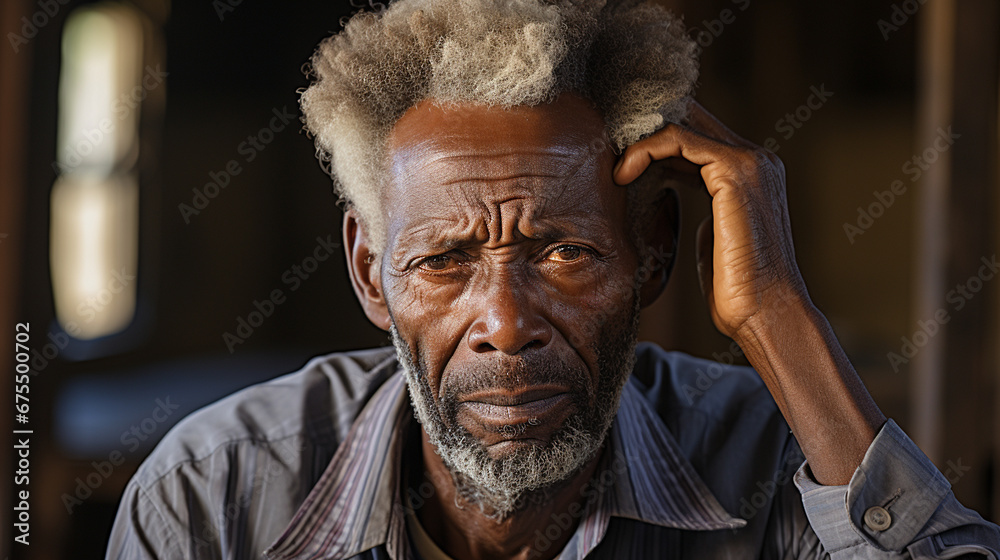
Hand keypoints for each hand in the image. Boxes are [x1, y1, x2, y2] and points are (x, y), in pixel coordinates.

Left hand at [613, 101, 806, 339]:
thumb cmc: (736, 289)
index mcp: (752, 174)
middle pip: (691, 119)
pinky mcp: (736, 172)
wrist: (763, 312)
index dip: (654, 142)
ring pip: (682, 124)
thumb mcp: (712, 237)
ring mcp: (750, 163)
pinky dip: (645, 149)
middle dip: (644, 129)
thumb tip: (676, 200)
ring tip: (612, 162)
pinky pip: (679, 139)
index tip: (618, 159)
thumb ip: (704, 211)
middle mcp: (756, 161)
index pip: (697, 136)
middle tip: (607, 148)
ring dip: (639, 138)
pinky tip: (623, 173)